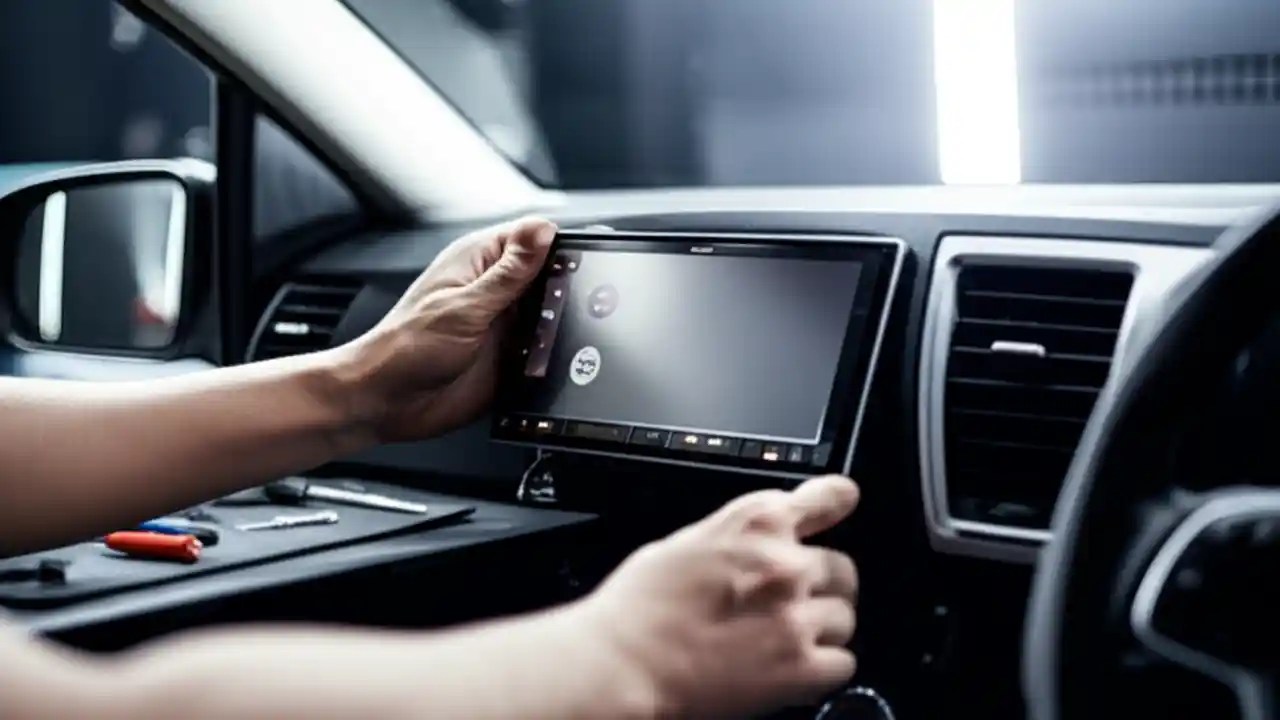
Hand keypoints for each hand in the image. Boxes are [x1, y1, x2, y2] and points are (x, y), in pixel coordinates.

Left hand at [338, 217, 555, 441]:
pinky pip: (546, 349)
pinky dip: (554, 354)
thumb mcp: (464, 306)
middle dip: (567, 288)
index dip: (560, 245)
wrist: (387, 402)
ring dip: (561, 323)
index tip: (578, 262)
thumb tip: (542, 230)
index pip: (535, 236)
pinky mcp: (512, 355)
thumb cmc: (406, 347)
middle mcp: (496, 289)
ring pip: (554, 313)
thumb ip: (508, 272)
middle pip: (551, 274)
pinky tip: (551, 359)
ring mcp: (505, 322)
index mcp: (480, 261)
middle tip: (567, 306)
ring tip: (554, 334)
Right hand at [582, 475, 860, 718]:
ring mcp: (797, 616)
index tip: (843, 501)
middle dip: (822, 586)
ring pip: (844, 618)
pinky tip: (791, 671)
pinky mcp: (801, 667)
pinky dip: (822, 669)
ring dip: (821, 630)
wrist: (623, 664)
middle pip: (842, 569)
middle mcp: (786, 563)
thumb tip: (755, 544)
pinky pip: (843, 664)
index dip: (836, 500)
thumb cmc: (638, 608)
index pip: (825, 497)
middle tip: (793, 604)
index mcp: (755, 522)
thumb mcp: (685, 543)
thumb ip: (735, 538)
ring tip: (782, 642)